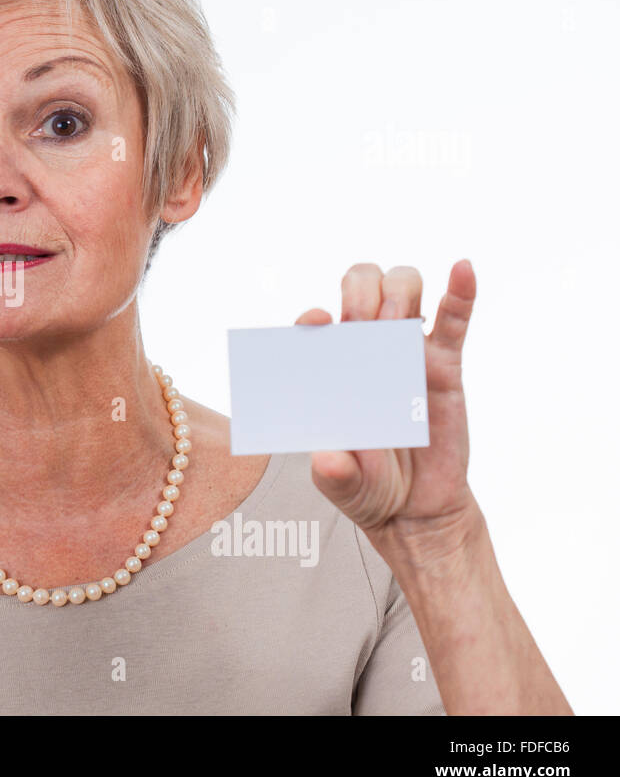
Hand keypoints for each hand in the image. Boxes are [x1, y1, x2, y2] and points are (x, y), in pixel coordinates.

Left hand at [295, 260, 480, 563]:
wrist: (417, 508)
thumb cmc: (368, 487)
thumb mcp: (343, 485)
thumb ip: (333, 473)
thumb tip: (327, 459)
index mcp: (329, 368)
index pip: (314, 323)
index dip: (313, 317)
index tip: (319, 324)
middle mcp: (364, 349)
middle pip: (359, 287)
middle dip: (359, 293)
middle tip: (362, 325)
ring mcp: (405, 351)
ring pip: (403, 290)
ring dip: (399, 292)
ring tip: (398, 324)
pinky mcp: (444, 363)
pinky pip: (455, 318)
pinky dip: (461, 291)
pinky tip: (462, 269)